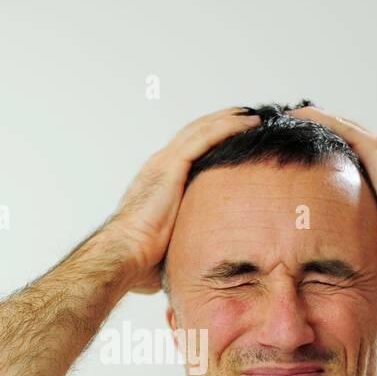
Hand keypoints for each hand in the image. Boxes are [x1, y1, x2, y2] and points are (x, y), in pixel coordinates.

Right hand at [98, 106, 261, 293]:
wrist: (124, 255)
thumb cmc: (140, 260)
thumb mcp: (171, 245)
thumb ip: (185, 241)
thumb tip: (202, 261)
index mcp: (158, 183)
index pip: (187, 153)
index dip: (208, 141)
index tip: (230, 138)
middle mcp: (160, 167)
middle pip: (194, 134)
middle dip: (220, 123)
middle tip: (246, 117)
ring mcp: (164, 164)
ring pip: (201, 130)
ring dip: (228, 119)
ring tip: (252, 115)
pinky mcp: (171, 166)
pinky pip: (204, 138)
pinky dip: (226, 126)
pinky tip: (246, 122)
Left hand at [285, 104, 376, 287]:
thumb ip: (362, 251)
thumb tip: (344, 275)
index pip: (347, 165)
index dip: (322, 162)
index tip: (297, 166)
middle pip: (339, 142)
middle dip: (311, 139)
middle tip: (281, 137)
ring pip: (336, 129)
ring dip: (308, 124)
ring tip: (279, 122)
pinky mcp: (375, 148)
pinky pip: (337, 127)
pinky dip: (314, 119)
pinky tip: (291, 116)